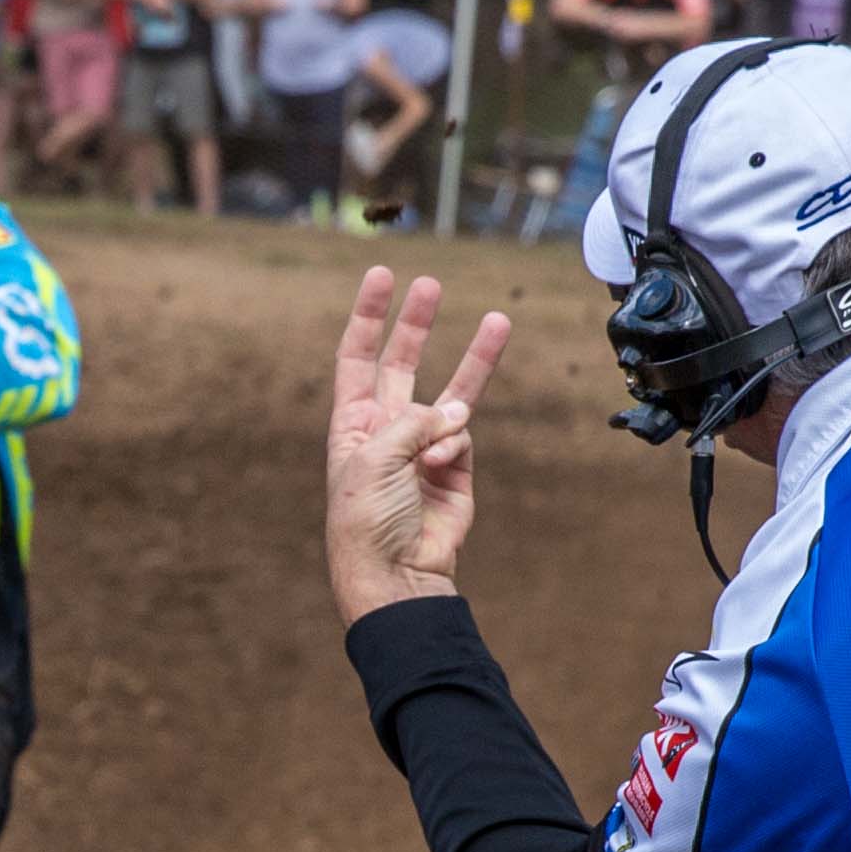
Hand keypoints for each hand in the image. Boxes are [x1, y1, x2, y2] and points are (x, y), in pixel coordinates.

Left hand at [326, 267, 509, 626]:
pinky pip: (462, 436)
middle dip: (416, 324)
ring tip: (498, 320)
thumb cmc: (367, 521)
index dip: (368, 317)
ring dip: (474, 358)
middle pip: (403, 363)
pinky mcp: (455, 469)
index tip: (382, 276)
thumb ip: (412, 423)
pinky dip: (454, 443)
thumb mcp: (374, 459)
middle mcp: (387, 430)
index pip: (357, 357)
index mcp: (352, 424)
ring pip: (453, 392)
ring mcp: (423, 447)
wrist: (397, 575)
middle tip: (430, 283)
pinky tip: (439, 466)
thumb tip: (457, 412)